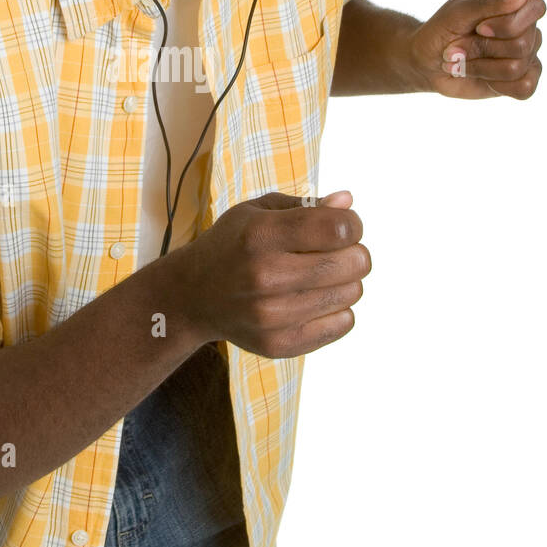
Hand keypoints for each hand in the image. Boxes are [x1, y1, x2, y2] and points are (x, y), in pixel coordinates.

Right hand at [178, 189, 370, 358]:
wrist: (192, 296)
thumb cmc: (232, 245)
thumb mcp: (258, 211)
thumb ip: (306, 206)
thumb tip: (347, 202)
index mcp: (261, 234)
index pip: (339, 228)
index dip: (351, 224)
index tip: (343, 226)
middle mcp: (266, 276)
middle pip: (354, 262)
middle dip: (352, 252)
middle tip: (333, 252)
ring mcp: (273, 315)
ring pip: (352, 293)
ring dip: (343, 281)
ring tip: (318, 276)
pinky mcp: (280, 343)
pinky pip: (343, 323)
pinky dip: (336, 309)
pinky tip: (312, 299)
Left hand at [407, 0, 545, 98]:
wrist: (427, 62)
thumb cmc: (441, 31)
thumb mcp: (459, 12)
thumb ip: (490, 3)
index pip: (535, 7)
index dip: (508, 24)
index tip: (479, 28)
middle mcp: (527, 21)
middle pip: (522, 43)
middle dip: (481, 49)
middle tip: (456, 47)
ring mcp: (528, 50)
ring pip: (517, 67)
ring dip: (479, 67)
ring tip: (460, 61)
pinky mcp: (524, 75)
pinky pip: (525, 87)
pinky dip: (495, 85)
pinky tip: (482, 77)